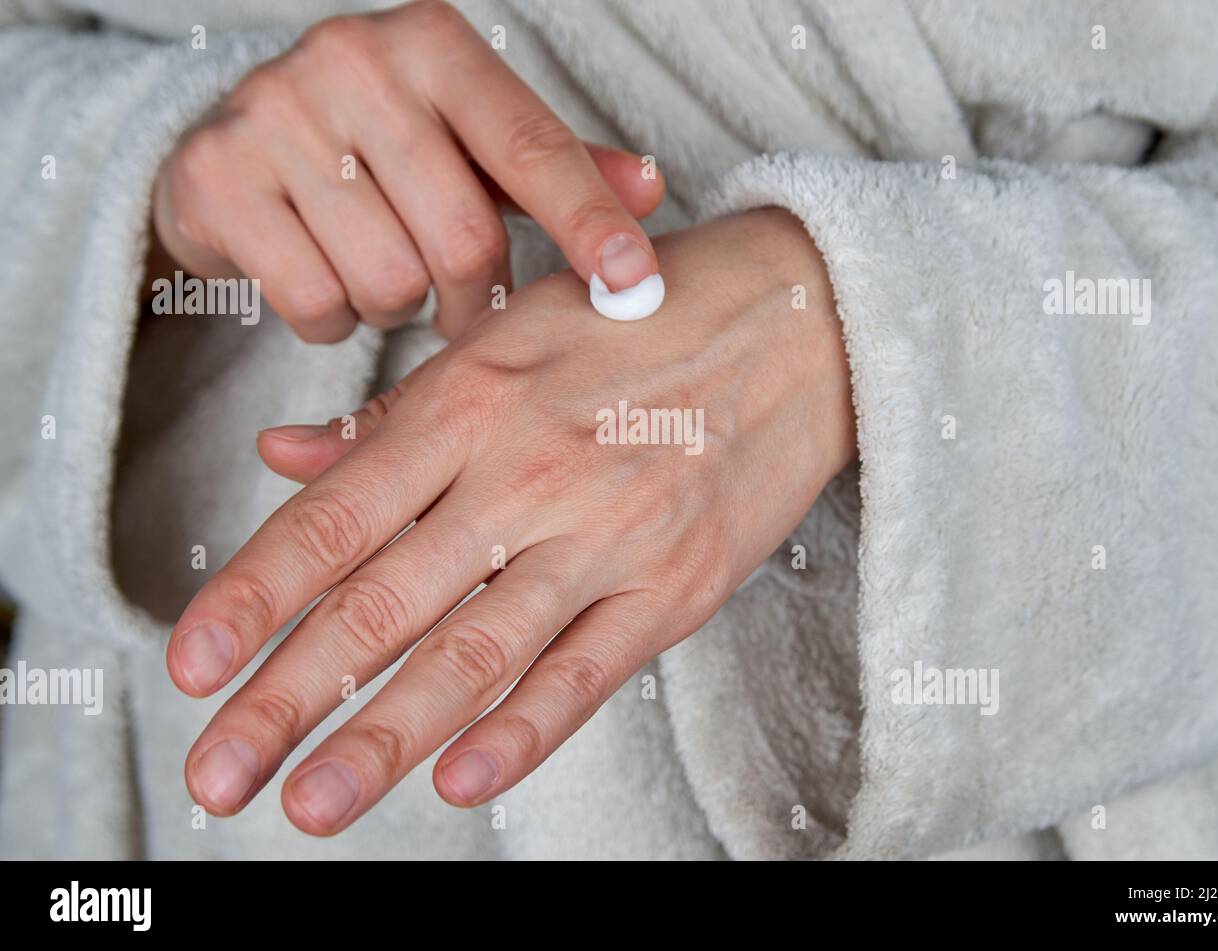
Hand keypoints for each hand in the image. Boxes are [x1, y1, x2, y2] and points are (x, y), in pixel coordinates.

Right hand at [151, 0, 663, 341]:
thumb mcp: (470, 140)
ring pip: (390, 282)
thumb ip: (556, 167)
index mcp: (433, 44)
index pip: (532, 148)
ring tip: (380, 273)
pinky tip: (324, 279)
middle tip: (461, 304)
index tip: (633, 284)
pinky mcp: (216, 178)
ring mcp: (274, 114)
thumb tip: (651, 190)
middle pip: (464, 240)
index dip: (589, 223)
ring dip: (398, 308)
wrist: (230, 145)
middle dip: (474, 300)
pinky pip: (315, 302)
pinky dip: (332, 319)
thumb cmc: (380, 148)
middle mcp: (353, 60)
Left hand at [166, 209, 854, 833]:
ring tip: (309, 804)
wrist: (800, 319)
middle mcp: (523, 470)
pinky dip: (523, 731)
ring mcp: (604, 532)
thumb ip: (394, 418)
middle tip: (215, 775)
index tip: (189, 664)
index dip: (251, 596)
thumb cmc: (641, 319)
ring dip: (384, 737)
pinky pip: (588, 670)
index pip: (333, 518)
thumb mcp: (506, 336)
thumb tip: (285, 462)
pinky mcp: (677, 582)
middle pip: (382, 601)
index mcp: (468, 401)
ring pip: (474, 651)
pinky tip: (460, 781)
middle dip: (288, 697)